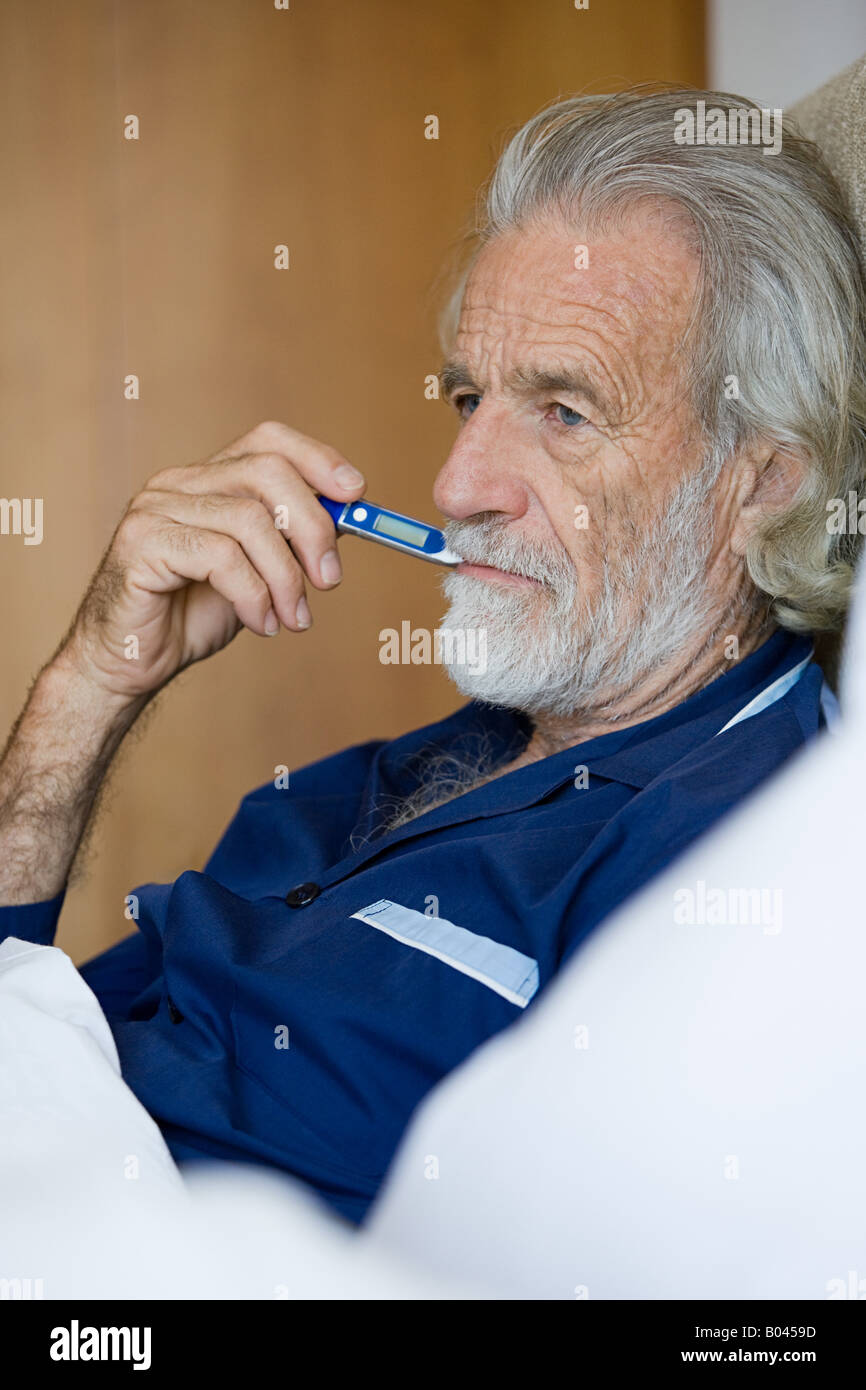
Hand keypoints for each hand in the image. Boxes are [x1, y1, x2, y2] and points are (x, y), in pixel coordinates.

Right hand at [56, 420, 365, 701]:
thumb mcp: (259, 572)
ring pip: (250, 520)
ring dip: (286, 578)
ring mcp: (155, 508)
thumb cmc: (191, 615)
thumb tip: (347, 515)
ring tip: (293, 618)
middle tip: (330, 580)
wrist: (130, 662)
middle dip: (313, 527)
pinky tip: (260, 623)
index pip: (268, 441)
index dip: (317, 459)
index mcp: (207, 480)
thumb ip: (293, 538)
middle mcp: (179, 483)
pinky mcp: (142, 542)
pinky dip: (254, 595)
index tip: (356, 494)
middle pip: (266, 473)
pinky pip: (221, 557)